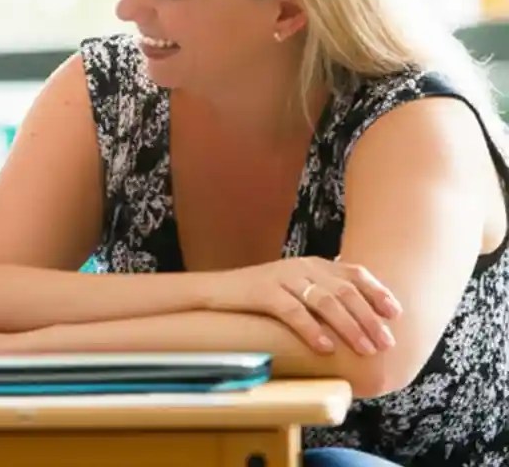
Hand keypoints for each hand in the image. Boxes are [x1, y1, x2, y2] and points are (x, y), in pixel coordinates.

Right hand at [210, 257, 401, 354]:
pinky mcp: (263, 292)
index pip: (355, 273)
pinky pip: (293, 311)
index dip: (378, 292)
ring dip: (349, 327)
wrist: (216, 290)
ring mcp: (283, 277)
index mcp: (314, 264)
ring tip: (364, 349)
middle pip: (345, 291)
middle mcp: (302, 267)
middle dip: (369, 318)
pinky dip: (312, 329)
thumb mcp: (295, 289)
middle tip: (386, 342)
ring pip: (325, 301)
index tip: (396, 314)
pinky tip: (325, 347)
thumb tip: (358, 320)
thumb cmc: (259, 296)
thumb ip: (322, 295)